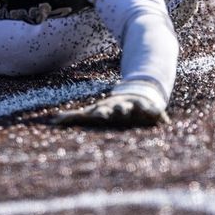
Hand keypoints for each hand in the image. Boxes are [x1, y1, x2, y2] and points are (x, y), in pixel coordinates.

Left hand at [53, 91, 167, 127]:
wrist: (138, 92)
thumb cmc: (111, 108)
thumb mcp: (93, 112)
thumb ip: (72, 118)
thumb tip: (50, 122)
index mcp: (108, 108)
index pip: (101, 111)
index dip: (99, 113)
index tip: (96, 114)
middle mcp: (122, 107)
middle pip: (119, 108)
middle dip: (118, 110)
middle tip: (116, 111)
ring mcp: (137, 108)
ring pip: (139, 108)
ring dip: (140, 110)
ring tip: (145, 113)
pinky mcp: (152, 112)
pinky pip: (157, 115)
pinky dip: (160, 116)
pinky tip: (164, 121)